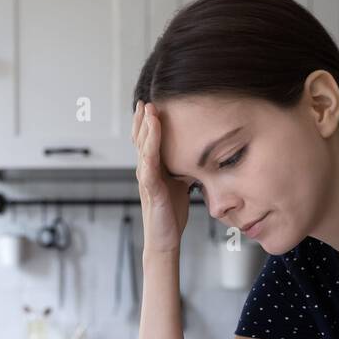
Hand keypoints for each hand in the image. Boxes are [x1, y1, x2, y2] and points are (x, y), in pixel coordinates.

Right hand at [132, 100, 190, 254]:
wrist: (165, 239)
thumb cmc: (171, 214)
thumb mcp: (180, 184)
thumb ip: (182, 168)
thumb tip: (196, 153)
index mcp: (152, 169)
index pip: (147, 141)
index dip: (147, 123)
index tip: (151, 104)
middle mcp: (145, 171)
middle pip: (141, 139)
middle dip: (143, 119)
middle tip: (146, 99)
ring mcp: (146, 179)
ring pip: (143, 148)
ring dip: (146, 128)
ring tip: (148, 110)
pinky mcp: (151, 189)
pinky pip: (149, 165)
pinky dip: (151, 148)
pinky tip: (153, 136)